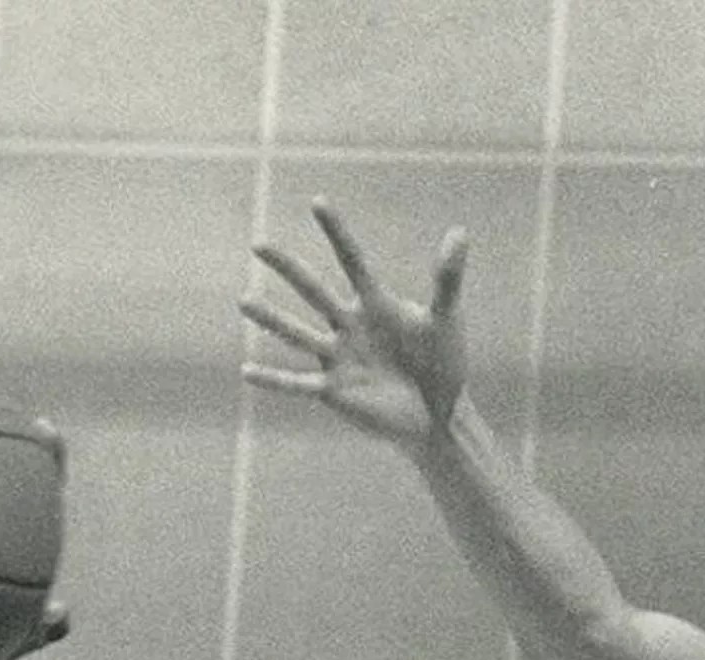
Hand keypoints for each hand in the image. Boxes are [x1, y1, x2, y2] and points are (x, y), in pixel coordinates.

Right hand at [239, 200, 470, 443]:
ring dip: (271, 319)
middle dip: (288, 268)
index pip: (352, 261)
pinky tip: (247, 371)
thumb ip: (447, 279)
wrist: (439, 413)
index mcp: (375, 304)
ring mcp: (338, 357)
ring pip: (298, 333)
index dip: (337, 233)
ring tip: (244, 299)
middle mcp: (349, 325)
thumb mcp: (446, 320)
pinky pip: (298, 384)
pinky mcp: (333, 391)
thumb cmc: (442, 363)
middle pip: (314, 291)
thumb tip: (460, 232)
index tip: (318, 201)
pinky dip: (274, 380)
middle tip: (259, 244)